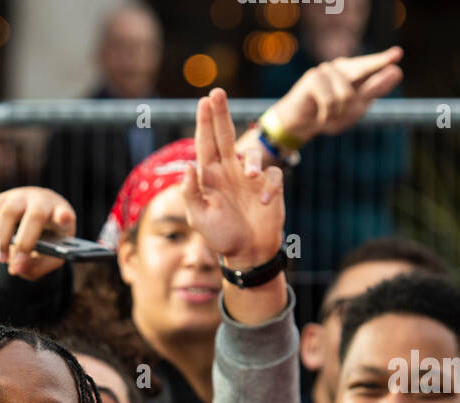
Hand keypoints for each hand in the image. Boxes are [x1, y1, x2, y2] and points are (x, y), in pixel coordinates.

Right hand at [0, 187, 75, 279]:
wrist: (34, 221)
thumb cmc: (45, 241)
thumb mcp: (48, 257)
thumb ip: (36, 266)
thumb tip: (15, 268)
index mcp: (60, 213)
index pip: (64, 212)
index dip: (62, 216)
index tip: (63, 218)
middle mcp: (40, 200)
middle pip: (32, 215)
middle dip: (21, 242)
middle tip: (11, 262)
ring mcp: (18, 197)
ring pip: (5, 212)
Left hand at [184, 88, 285, 270]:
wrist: (247, 254)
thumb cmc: (220, 236)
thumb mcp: (199, 217)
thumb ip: (191, 192)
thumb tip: (187, 165)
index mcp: (210, 177)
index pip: (205, 145)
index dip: (205, 123)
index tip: (204, 101)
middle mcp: (229, 172)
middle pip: (224, 137)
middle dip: (220, 114)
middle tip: (216, 92)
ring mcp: (250, 179)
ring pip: (253, 155)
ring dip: (253, 161)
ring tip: (250, 176)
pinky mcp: (270, 188)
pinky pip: (272, 178)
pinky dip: (269, 186)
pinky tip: (264, 202)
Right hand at [272, 47, 404, 145]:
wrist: (298, 124)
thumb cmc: (328, 115)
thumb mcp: (354, 107)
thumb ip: (374, 89)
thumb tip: (397, 71)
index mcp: (354, 71)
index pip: (371, 66)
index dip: (383, 60)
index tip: (397, 54)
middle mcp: (341, 66)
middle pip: (363, 69)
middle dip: (377, 65)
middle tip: (397, 55)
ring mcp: (326, 70)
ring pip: (345, 95)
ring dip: (339, 114)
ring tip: (329, 117)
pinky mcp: (313, 78)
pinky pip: (330, 101)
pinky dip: (327, 115)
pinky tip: (320, 117)